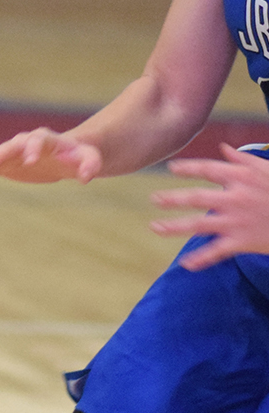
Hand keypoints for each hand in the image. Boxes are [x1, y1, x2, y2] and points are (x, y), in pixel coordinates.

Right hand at [0, 127, 103, 186]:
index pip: (37, 140)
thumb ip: (90, 164)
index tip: (29, 161)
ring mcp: (10, 152)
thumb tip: (85, 178)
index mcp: (46, 140)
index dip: (32, 148)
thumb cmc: (77, 156)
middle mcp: (24, 142)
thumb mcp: (89, 158)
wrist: (63, 156)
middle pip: (11, 145)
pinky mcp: (1, 163)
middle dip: (2, 153)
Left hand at [152, 144, 268, 269]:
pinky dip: (201, 259)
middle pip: (196, 198)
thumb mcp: (268, 170)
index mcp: (241, 179)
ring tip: (155, 227)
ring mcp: (237, 221)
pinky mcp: (242, 241)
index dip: (188, 168)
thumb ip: (243, 159)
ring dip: (174, 227)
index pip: (208, 170)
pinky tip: (186, 264)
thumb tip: (222, 148)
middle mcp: (235, 199)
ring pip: (199, 225)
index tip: (171, 168)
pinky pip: (217, 252)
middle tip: (154, 199)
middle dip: (172, 198)